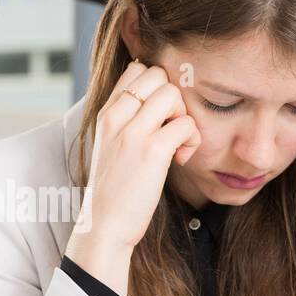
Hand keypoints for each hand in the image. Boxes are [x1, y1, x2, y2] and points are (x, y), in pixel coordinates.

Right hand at [66, 61, 199, 295]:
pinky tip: (179, 160)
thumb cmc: (113, 190)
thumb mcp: (111, 146)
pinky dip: (191, 141)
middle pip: (158, 75)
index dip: (157, 87)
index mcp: (106, 113)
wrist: (104, 226)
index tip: (159, 116)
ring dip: (184, 117)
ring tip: (177, 145)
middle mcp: (117, 116)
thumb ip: (126, 121)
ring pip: (173, 94)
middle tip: (171, 129)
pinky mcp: (152, 151)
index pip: (137, 69)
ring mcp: (133, 132)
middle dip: (174, 99)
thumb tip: (155, 100)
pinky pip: (185, 124)